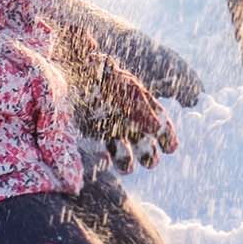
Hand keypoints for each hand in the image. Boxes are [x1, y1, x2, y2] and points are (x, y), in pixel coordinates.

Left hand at [72, 53, 179, 173]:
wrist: (71, 76)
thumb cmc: (101, 79)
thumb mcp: (126, 89)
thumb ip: (142, 108)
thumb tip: (158, 127)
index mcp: (141, 101)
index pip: (160, 120)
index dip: (167, 135)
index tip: (171, 148)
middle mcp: (129, 115)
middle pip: (145, 140)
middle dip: (150, 154)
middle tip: (150, 161)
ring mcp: (112, 124)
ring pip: (127, 149)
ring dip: (131, 161)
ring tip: (129, 167)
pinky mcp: (95, 132)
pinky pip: (108, 150)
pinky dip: (110, 159)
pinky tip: (109, 159)